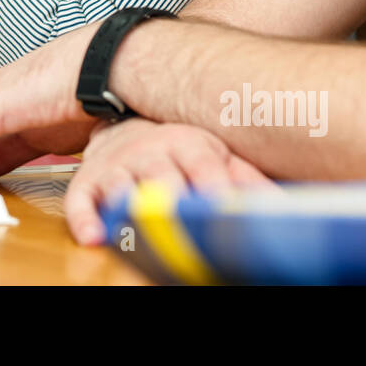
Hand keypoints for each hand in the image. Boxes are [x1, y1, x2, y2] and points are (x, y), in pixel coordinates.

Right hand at [66, 119, 274, 244]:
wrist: (125, 128)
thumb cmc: (180, 150)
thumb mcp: (216, 155)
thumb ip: (246, 179)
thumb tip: (284, 207)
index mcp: (187, 143)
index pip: (201, 162)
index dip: (211, 181)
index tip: (223, 201)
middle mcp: (150, 152)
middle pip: (160, 174)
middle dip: (171, 196)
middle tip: (182, 219)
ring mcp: (117, 167)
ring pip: (121, 186)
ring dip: (128, 206)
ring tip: (137, 228)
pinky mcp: (88, 184)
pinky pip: (80, 201)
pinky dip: (84, 218)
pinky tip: (93, 237)